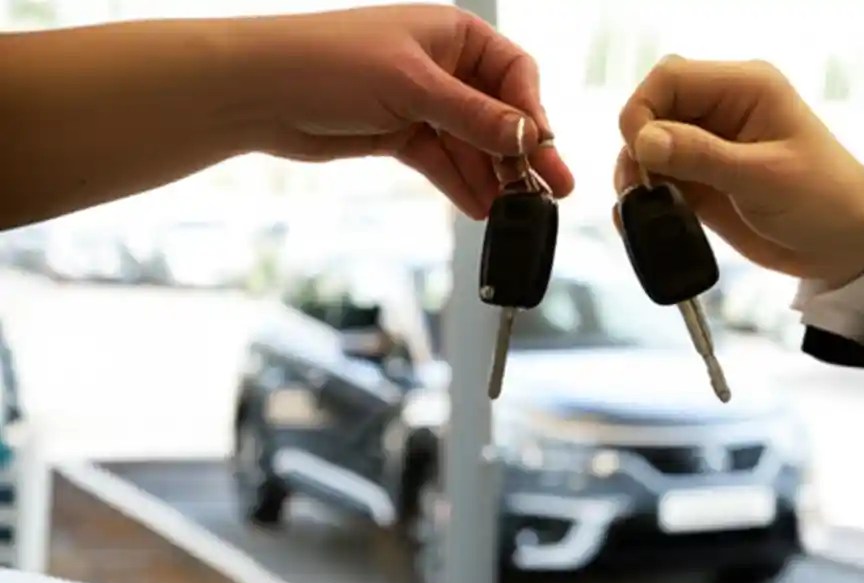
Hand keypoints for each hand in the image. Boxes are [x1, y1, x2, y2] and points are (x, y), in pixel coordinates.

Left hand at [236, 4, 572, 218]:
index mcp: (452, 34)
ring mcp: (421, 101)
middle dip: (522, 153)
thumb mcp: (413, 86)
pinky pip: (443, 161)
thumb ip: (474, 116)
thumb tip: (528, 137)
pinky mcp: (399, 133)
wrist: (258, 90)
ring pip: (472, 143)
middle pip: (499, 113)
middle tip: (551, 190)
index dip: (532, 113)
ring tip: (514, 212)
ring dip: (493, 176)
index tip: (542, 150)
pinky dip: (461, 184)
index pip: (514, 73)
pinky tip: (481, 208)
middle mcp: (442, 65)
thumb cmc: (329, 63)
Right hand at [614, 57, 863, 285]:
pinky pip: (660, 176)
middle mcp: (722, 108)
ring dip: (637, 174)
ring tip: (643, 208)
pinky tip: (644, 218)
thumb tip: (644, 140)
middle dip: (637, 145)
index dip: (644, 112)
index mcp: (744, 88)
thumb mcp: (763, 178)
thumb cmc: (824, 201)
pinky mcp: (703, 178)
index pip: (670, 78)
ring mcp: (710, 144)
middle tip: (640, 188)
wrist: (847, 246)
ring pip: (649, 144)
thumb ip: (701, 157)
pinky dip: (646, 195)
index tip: (642, 156)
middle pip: (653, 108)